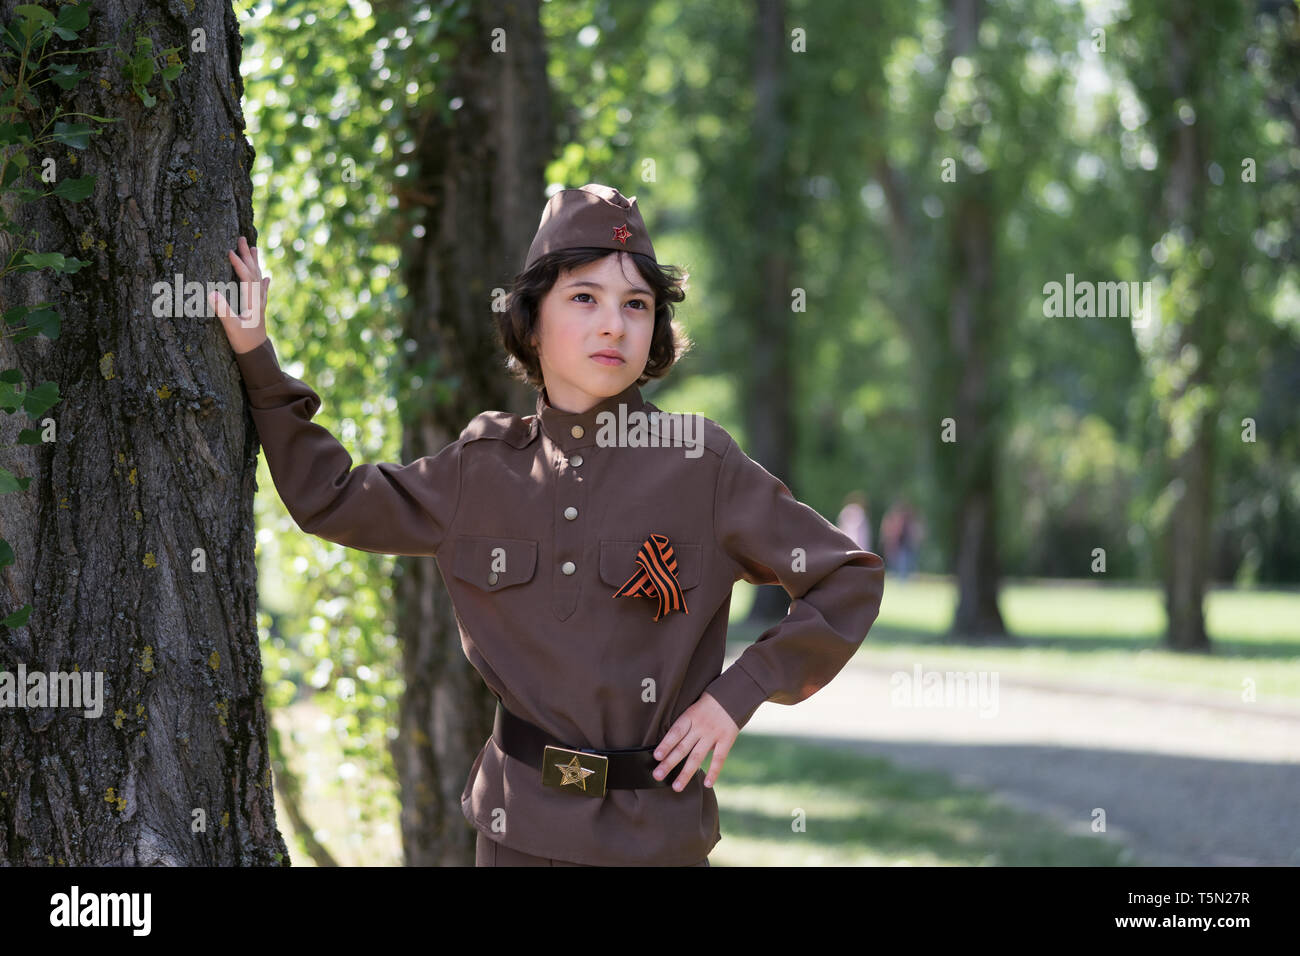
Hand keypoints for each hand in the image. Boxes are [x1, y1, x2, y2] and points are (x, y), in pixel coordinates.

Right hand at [209, 235, 269, 354]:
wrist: (257, 354)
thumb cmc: (243, 342)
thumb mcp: (231, 327)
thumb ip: (222, 311)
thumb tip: (212, 292)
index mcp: (252, 302)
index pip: (246, 278)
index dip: (238, 264)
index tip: (229, 251)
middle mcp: (258, 300)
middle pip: (254, 272)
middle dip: (248, 256)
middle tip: (242, 238)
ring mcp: (260, 304)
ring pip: (259, 278)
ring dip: (255, 262)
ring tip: (254, 248)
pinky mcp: (259, 309)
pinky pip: (262, 290)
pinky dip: (263, 281)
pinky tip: (268, 277)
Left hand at [651, 691, 738, 791]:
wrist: (734, 693)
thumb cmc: (709, 702)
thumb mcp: (694, 707)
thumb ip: (685, 724)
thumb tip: (670, 743)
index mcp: (690, 717)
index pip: (675, 732)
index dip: (666, 744)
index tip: (656, 756)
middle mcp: (700, 727)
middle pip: (682, 747)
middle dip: (669, 763)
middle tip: (657, 776)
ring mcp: (713, 734)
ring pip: (697, 757)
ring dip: (686, 773)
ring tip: (677, 787)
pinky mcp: (727, 739)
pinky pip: (719, 758)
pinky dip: (713, 771)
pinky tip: (707, 783)